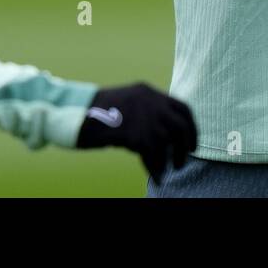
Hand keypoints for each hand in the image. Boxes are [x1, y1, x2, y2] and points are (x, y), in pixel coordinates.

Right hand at [76, 83, 197, 181]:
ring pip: (169, 142)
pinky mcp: (134, 133)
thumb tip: (168, 135)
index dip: (192, 127)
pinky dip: (157, 168)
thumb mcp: (127, 104)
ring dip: (172, 159)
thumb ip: (147, 112)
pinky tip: (157, 176)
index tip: (192, 143)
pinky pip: (154, 155)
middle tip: (183, 160)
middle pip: (181, 126)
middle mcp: (149, 101)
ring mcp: (142, 116)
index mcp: (148, 91)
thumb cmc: (98, 114)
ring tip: (169, 170)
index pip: (183, 107)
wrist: (75, 114)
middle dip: (186, 146)